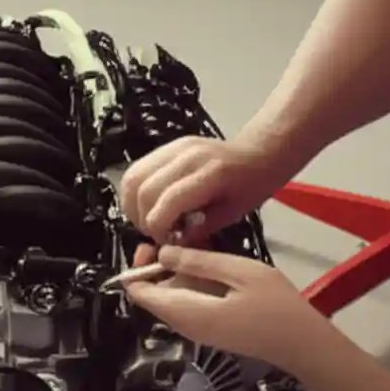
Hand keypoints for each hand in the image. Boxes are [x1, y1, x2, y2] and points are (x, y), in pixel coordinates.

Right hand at [119, 136, 279, 244]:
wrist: (258, 153)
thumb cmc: (251, 185)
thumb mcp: (232, 214)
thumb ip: (200, 229)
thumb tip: (172, 244)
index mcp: (210, 174)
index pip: (167, 202)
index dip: (158, 228)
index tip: (165, 241)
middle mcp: (187, 156)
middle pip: (143, 190)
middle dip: (143, 219)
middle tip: (155, 233)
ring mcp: (174, 147)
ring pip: (133, 177)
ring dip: (132, 205)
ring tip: (147, 220)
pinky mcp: (167, 146)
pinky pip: (137, 169)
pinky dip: (135, 192)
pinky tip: (147, 205)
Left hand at [124, 245, 341, 374]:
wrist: (302, 343)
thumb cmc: (275, 306)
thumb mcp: (238, 271)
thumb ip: (198, 261)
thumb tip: (163, 253)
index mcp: (185, 311)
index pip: (138, 292)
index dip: (138, 266)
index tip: (156, 244)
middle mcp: (184, 324)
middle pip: (154, 294)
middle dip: (162, 265)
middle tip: (187, 239)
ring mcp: (198, 329)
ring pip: (173, 296)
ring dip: (181, 272)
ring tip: (205, 248)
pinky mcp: (211, 328)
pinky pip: (190, 301)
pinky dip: (195, 282)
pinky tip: (218, 266)